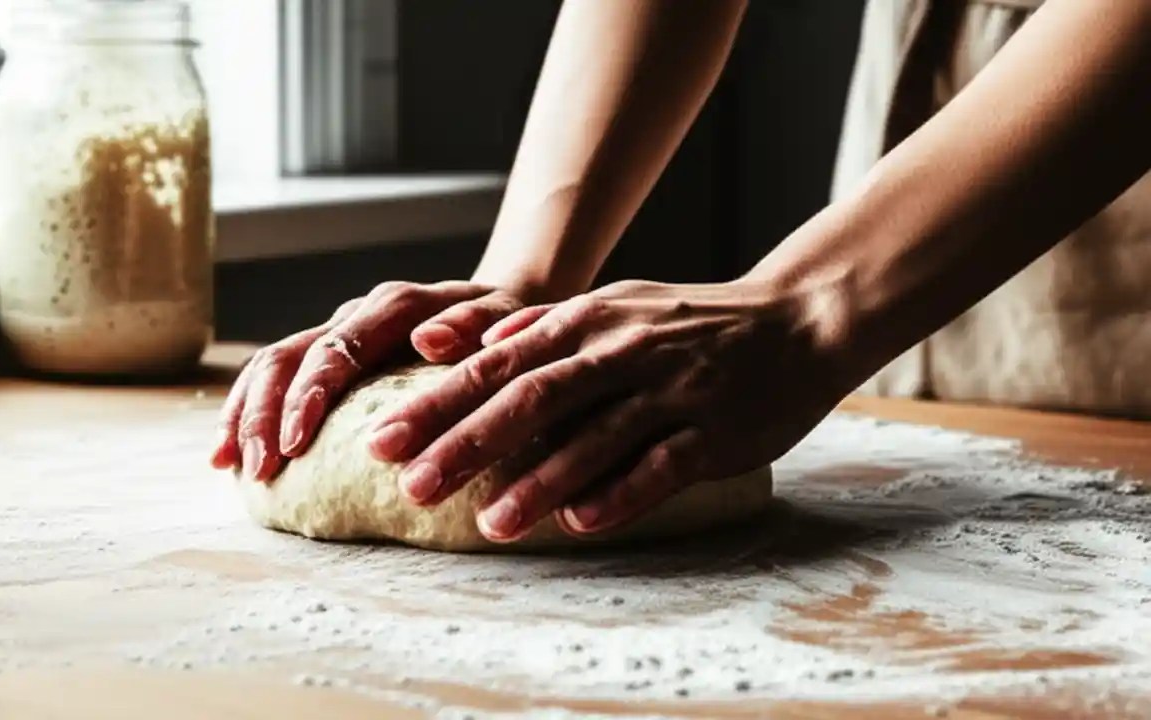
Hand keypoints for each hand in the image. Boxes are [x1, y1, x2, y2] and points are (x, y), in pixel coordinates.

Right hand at [210, 280, 526, 479]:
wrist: (501, 316)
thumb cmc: (510, 332)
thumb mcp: (513, 325)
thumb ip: (477, 327)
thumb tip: (429, 340)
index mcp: (399, 306)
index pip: (342, 345)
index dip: (313, 393)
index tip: (297, 442)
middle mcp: (358, 314)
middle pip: (293, 354)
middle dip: (267, 412)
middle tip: (261, 468)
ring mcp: (337, 334)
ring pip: (272, 363)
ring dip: (246, 413)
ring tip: (228, 465)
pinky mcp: (327, 357)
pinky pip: (273, 378)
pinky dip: (245, 413)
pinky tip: (227, 455)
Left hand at [366, 279, 852, 541]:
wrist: (798, 320)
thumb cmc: (690, 321)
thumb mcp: (615, 305)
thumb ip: (542, 327)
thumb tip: (467, 344)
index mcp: (589, 322)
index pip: (498, 365)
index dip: (438, 404)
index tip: (383, 440)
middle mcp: (622, 352)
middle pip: (532, 400)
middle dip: (466, 445)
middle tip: (411, 486)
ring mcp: (671, 391)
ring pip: (593, 439)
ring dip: (538, 483)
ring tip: (488, 524)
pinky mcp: (714, 431)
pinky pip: (660, 466)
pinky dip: (620, 493)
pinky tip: (579, 523)